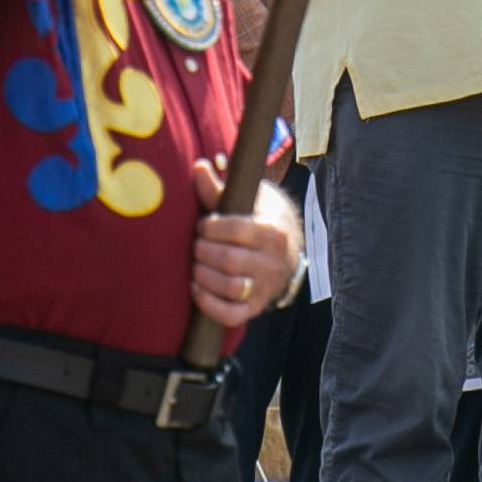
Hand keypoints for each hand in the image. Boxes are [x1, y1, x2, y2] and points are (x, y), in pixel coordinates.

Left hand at [189, 159, 299, 327]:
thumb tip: (199, 166)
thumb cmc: (260, 219)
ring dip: (203, 276)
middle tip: (195, 245)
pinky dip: (209, 304)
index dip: (211, 228)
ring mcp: (265, 287)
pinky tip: (195, 288)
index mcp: (273, 231)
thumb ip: (219, 188)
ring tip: (194, 265)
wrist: (287, 251)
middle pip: (229, 260)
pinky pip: (231, 315)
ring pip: (230, 287)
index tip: (203, 226)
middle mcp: (273, 261)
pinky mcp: (255, 307)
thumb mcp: (248, 199)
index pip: (236, 230)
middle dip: (203, 251)